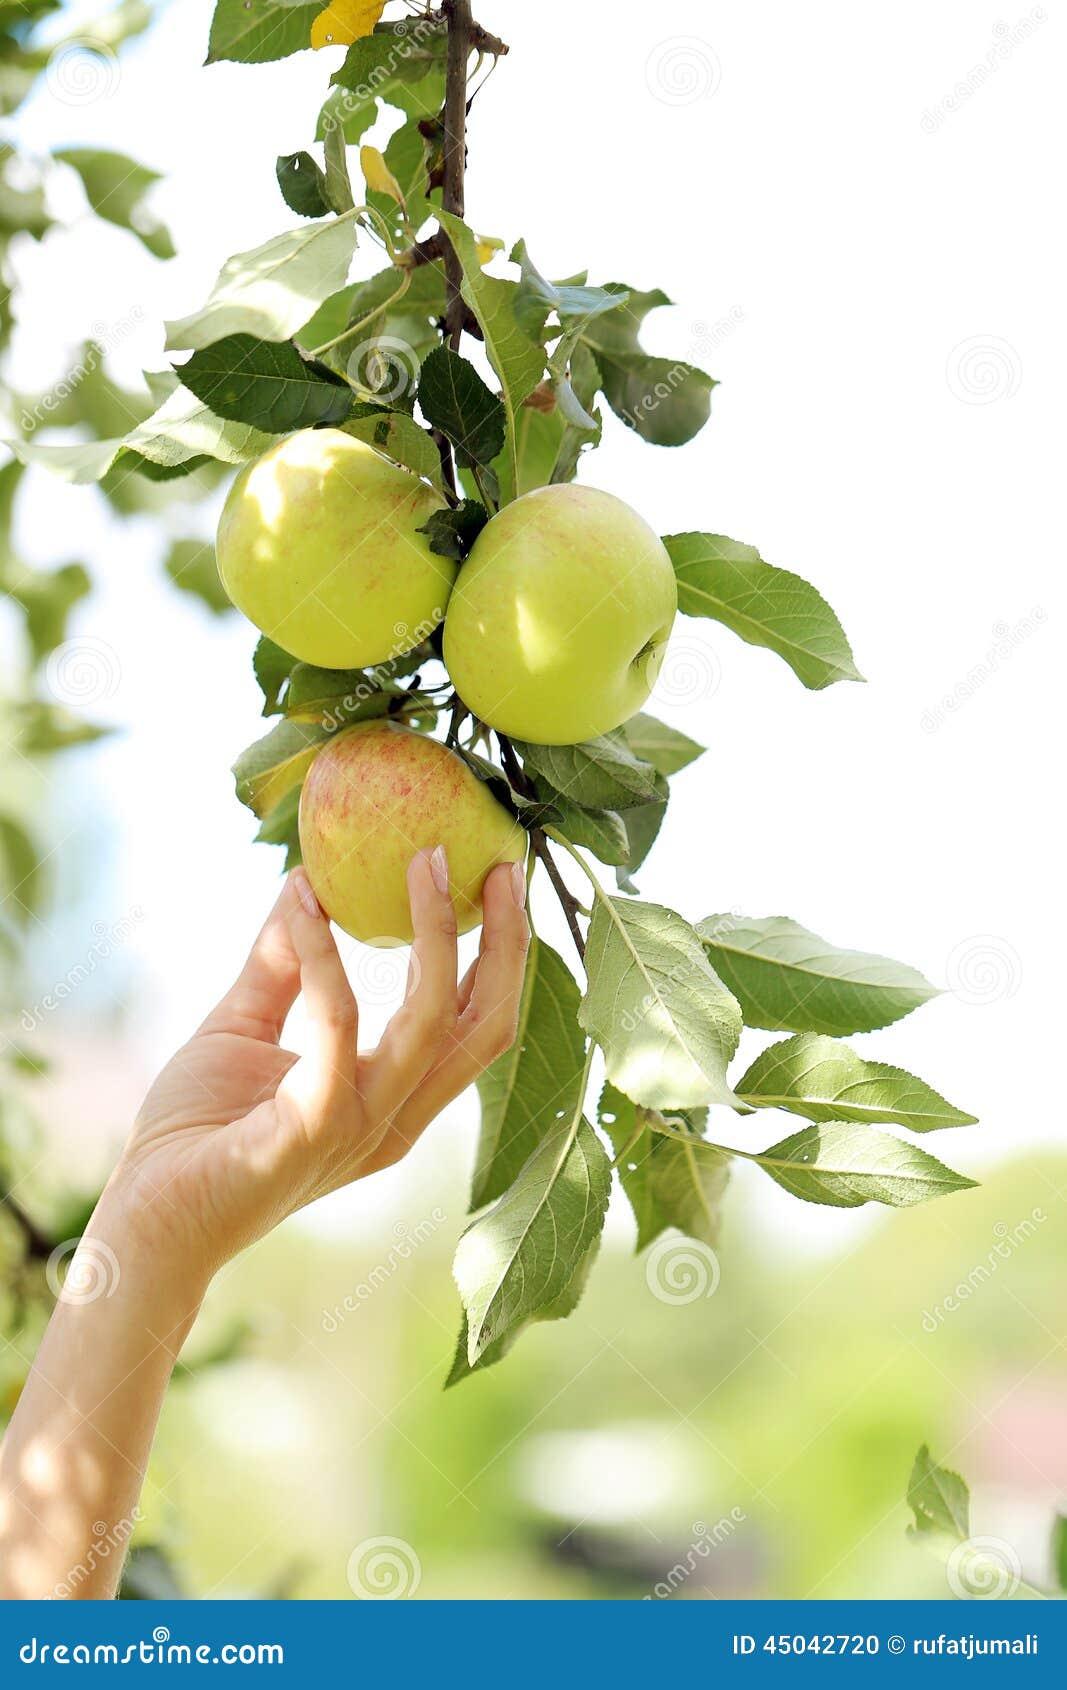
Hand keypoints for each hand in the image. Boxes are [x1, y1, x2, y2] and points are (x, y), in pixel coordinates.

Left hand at [96, 850, 529, 1292]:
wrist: (144, 1223)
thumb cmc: (194, 1132)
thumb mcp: (246, 1026)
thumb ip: (284, 963)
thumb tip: (306, 879)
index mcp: (397, 1100)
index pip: (475, 1023)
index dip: (502, 953)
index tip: (496, 876)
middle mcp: (395, 1119)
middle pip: (485, 1027)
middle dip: (505, 942)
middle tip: (495, 864)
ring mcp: (359, 1129)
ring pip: (431, 1025)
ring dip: (435, 933)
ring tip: (422, 860)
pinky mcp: (311, 1130)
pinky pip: (337, 1030)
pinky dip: (327, 959)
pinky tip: (304, 905)